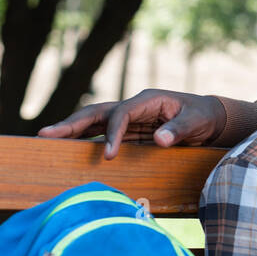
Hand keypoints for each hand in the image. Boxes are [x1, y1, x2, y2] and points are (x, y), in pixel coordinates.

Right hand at [36, 89, 224, 158]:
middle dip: (72, 124)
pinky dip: (87, 143)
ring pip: (95, 123)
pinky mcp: (130, 132)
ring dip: (72, 132)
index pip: (122, 114)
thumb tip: (159, 140)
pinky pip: (104, 136)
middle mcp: (134, 107)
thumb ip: (178, 130)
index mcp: (147, 100)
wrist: (209, 119)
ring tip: (47, 141)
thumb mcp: (196, 121)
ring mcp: (130, 119)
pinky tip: (70, 151)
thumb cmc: (202, 116)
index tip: (108, 155)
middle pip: (97, 113)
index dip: (113, 133)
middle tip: (46, 135)